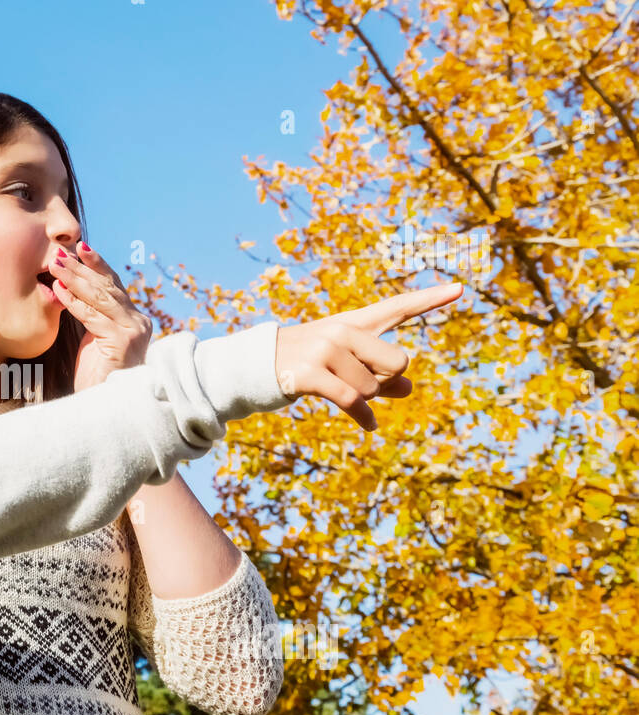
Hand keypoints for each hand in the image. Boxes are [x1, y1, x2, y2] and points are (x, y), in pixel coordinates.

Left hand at [49, 242, 152, 392]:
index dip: (96, 265)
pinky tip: (59, 291)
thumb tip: (70, 283)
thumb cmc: (95, 376)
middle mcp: (139, 322)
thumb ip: (91, 313)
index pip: (114, 286)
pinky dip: (74, 302)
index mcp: (133, 319)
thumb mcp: (94, 337)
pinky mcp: (124, 342)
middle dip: (83, 268)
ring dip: (76, 279)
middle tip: (61, 253)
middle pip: (109, 287)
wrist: (103, 406)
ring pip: (102, 298)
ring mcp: (134, 331)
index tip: (78, 248)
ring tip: (56, 265)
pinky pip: (93, 316)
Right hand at [273, 282, 462, 431]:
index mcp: (352, 322)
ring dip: (365, 400)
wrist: (254, 367)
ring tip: (344, 398)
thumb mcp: (344, 365)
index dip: (430, 300)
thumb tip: (408, 389)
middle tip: (365, 384)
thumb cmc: (305, 365)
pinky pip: (353, 401)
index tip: (461, 289)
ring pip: (373, 387)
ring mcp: (324, 351)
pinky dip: (364, 417)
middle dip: (387, 381)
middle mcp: (341, 331)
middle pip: (397, 361)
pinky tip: (369, 425)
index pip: (397, 308)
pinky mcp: (310, 374)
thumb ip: (378, 374)